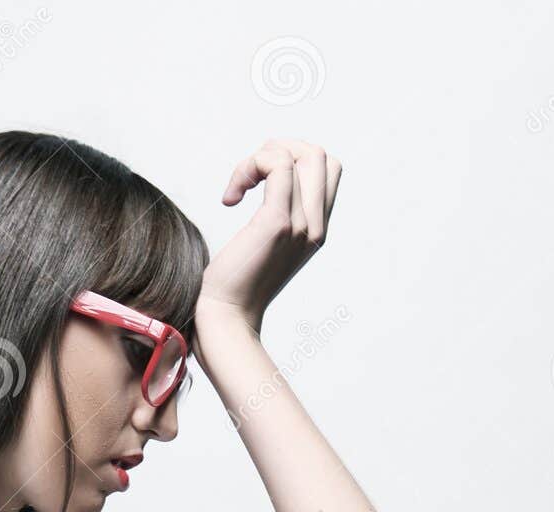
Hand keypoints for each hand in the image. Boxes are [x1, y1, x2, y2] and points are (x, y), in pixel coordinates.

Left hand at [195, 139, 341, 337]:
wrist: (226, 319)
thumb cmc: (236, 284)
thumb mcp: (267, 246)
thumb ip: (279, 215)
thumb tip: (267, 179)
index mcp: (317, 230)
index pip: (328, 169)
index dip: (294, 159)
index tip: (261, 183)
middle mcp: (316, 227)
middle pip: (319, 155)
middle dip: (280, 149)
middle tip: (250, 178)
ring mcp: (301, 225)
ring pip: (300, 154)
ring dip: (263, 156)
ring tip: (240, 186)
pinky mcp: (278, 223)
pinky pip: (277, 165)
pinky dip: (250, 166)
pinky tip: (231, 197)